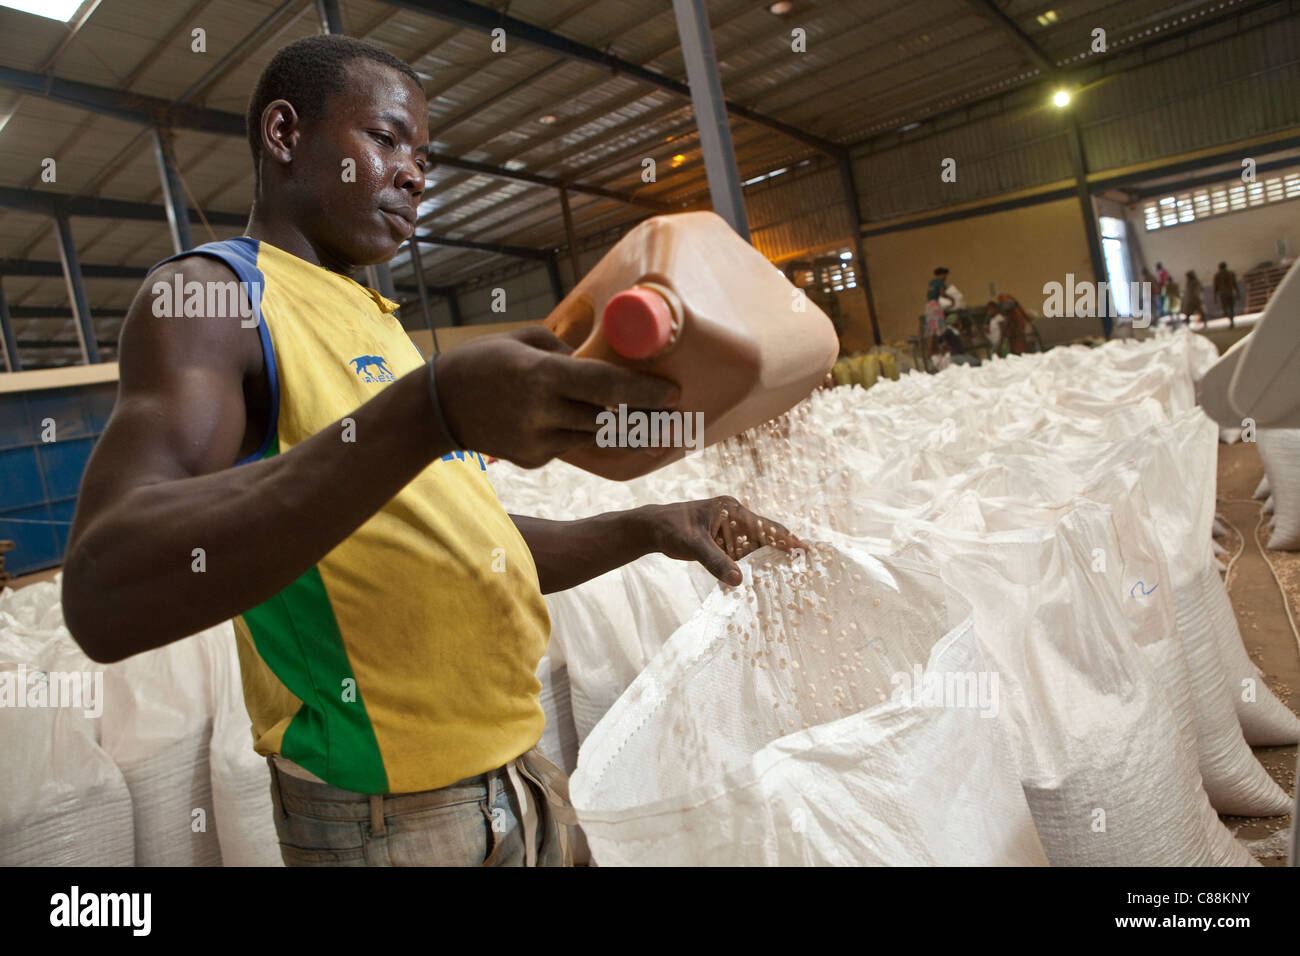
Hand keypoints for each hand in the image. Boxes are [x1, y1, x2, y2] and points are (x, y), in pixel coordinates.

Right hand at [432, 326, 678, 468]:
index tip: (672, 393)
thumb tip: (604, 359)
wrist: (436, 407)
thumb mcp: (523, 340)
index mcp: (540, 375)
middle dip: (645, 420)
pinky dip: (584, 435)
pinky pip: (571, 446)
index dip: (642, 392)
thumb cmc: (483, 361)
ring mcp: (536, 442)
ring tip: (658, 431)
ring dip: (626, 435)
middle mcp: (541, 412)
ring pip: (594, 439)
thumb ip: (567, 351)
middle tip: (678, 418)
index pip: (603, 386)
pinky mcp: (532, 460)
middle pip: (608, 420)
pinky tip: (596, 428)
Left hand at [640, 496, 804, 585]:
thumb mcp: (692, 545)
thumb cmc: (671, 529)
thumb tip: (738, 581)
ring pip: (755, 547)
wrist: (653, 528)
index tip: (805, 549)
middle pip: (764, 536)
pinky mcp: (724, 542)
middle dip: (783, 550)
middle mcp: (734, 518)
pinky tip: (763, 578)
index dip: (785, 539)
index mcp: (731, 510)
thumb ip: (714, 561)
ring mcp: (730, 530)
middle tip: (804, 565)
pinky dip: (752, 565)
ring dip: (768, 560)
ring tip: (790, 575)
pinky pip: (743, 554)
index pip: (764, 526)